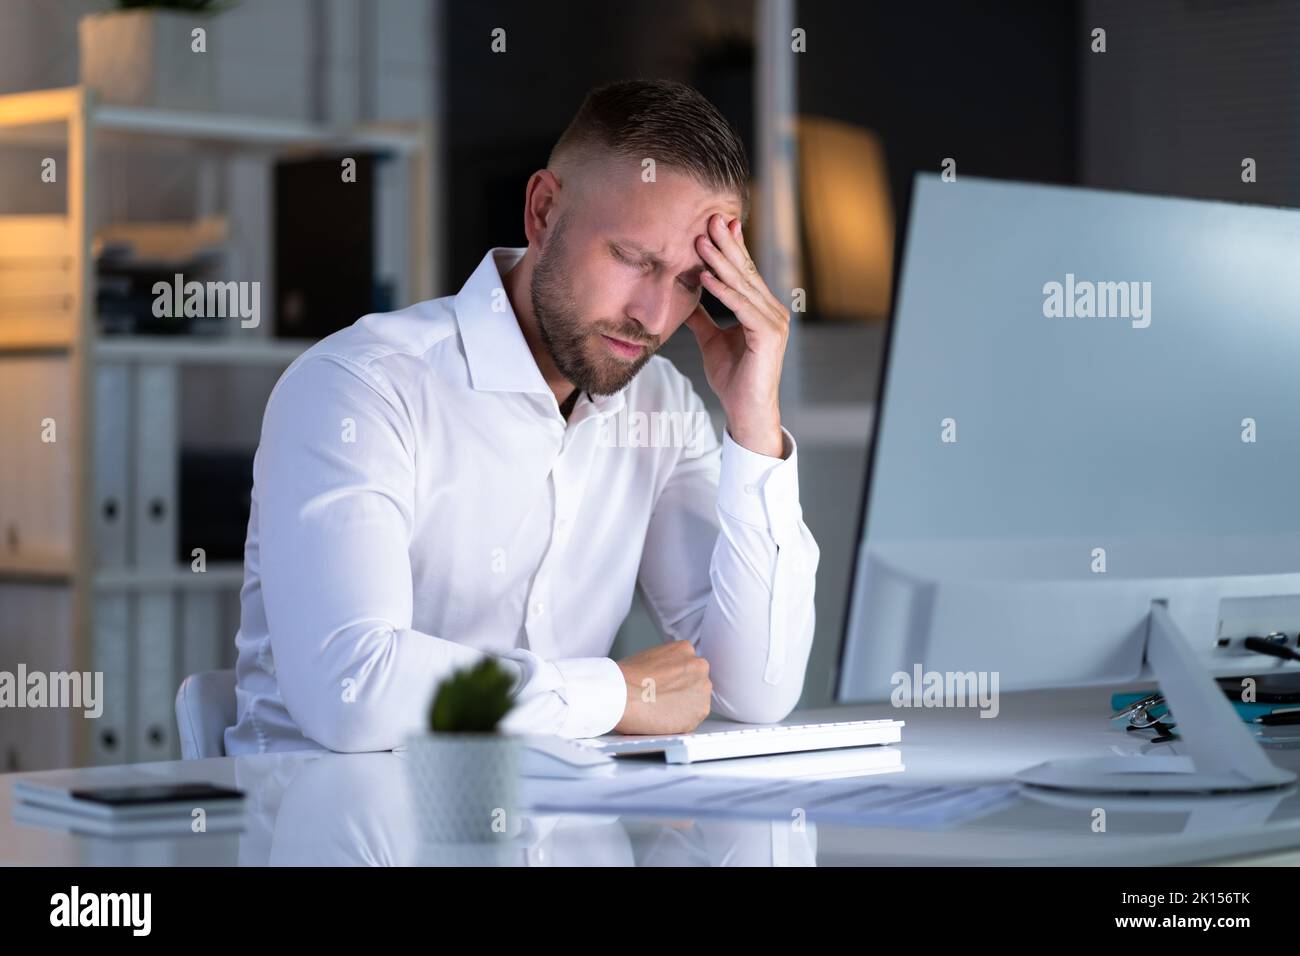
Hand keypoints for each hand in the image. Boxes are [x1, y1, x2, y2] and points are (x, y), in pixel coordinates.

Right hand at [613, 640, 711, 734]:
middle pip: (695, 683)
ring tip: (659, 711)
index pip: (687, 666)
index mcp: (685, 649)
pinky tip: (663, 720)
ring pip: (695, 702)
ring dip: (682, 708)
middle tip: (662, 700)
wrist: (621, 695)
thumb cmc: (625, 678)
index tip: (664, 686)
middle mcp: (699, 667)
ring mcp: (702, 690)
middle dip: (681, 692)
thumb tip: (665, 678)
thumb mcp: (648, 658)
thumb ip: (664, 666)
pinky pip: (692, 720)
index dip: (674, 679)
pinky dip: (680, 723)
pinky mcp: (699, 712)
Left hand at [685, 214, 789, 458]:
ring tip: (700, 241)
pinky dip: (723, 291)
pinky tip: (706, 276)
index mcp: (761, 309)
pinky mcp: (768, 335)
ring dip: (719, 262)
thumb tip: (686, 298)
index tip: (713, 223)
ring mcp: (774, 322)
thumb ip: (702, 317)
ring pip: (742, 286)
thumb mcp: (711, 340)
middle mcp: (772, 311)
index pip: (744, 272)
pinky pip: (741, 307)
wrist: (745, 410)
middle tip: (708, 218)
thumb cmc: (733, 378)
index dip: (729, 247)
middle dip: (725, 245)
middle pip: (745, 272)